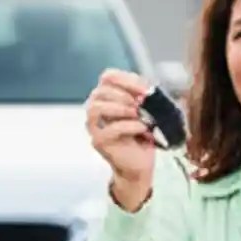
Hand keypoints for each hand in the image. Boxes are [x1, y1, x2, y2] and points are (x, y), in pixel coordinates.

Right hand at [84, 69, 153, 206]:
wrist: (139, 163)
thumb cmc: (141, 134)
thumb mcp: (146, 110)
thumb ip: (144, 97)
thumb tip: (146, 91)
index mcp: (107, 96)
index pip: (108, 76)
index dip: (126, 79)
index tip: (145, 88)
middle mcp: (96, 109)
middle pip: (100, 91)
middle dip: (124, 94)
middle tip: (141, 102)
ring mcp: (94, 126)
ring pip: (96, 108)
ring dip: (119, 107)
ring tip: (137, 113)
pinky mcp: (99, 142)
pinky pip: (109, 130)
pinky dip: (128, 126)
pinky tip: (142, 127)